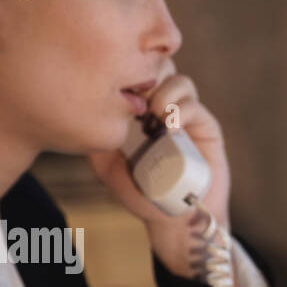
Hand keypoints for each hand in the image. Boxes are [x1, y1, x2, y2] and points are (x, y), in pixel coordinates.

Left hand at [88, 63, 232, 280]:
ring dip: (164, 92)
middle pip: (160, 65)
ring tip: (153, 116)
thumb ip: (96, 143)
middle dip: (147, 73)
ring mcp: (187, 117)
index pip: (137, 72)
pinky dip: (180, 109)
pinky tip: (168, 126)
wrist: (177, 221)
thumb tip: (80, 115)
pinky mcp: (206, 129)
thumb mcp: (109, 169)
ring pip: (179, 82)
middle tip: (136, 95)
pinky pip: (194, 106)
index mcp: (143, 111)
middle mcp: (166, 108)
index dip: (127, 71)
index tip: (115, 90)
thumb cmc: (144, 197)